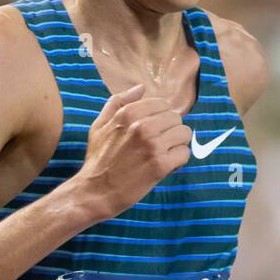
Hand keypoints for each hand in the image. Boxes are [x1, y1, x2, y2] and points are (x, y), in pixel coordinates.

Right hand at [77, 83, 190, 219]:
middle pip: (176, 118)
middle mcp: (142, 126)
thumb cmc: (98, 160)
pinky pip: (184, 154)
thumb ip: (118, 102)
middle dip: (170, 131)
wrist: (95, 192)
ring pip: (184, 134)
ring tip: (163, 155)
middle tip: (158, 146)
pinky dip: (178, 161)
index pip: (162, 104)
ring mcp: (152, 145)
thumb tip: (140, 88)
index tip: (153, 131)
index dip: (160, 118)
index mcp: (128, 113)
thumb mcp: (99, 125)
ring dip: (176, 145)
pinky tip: (166, 166)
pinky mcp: (160, 165)